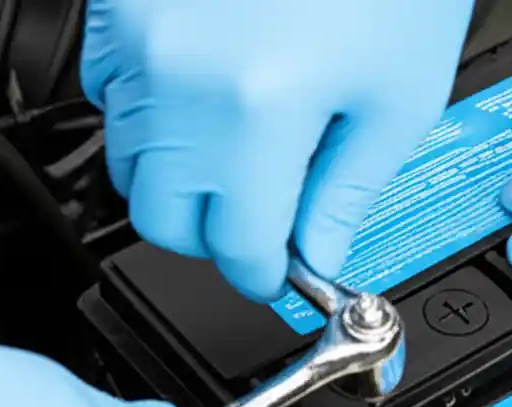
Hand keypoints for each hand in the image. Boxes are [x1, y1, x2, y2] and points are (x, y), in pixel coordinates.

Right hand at [81, 0, 473, 300]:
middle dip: (215, 234)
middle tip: (263, 216)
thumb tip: (317, 255)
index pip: (236, 245)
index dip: (264, 274)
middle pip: (163, 217)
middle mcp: (181, 78)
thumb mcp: (400, 98)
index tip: (280, 272)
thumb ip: (349, 193)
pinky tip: (209, 88)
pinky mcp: (120, 6)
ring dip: (182, 178)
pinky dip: (153, 112)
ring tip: (244, 144)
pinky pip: (111, 91)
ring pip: (129, 161)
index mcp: (260, 112)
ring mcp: (140, 36)